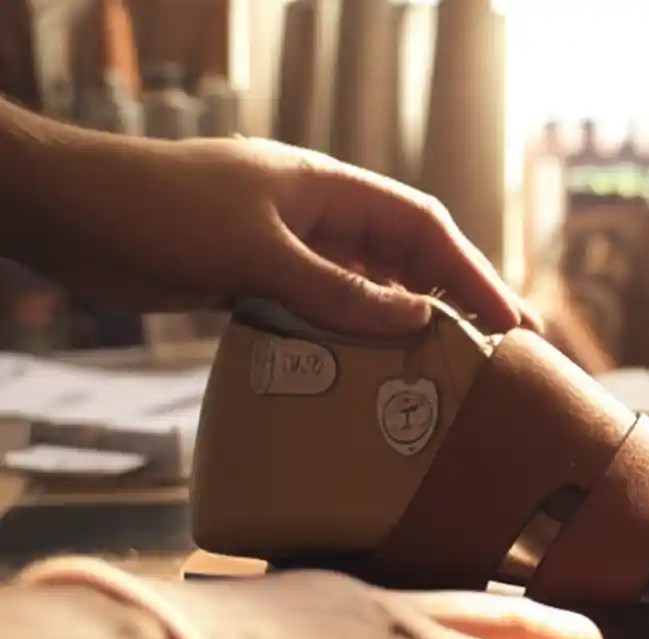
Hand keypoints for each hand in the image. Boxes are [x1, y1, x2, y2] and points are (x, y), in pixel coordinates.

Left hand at [3, 115, 537, 334]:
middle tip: (497, 350)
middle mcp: (317, 215)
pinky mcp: (255, 279)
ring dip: (402, 322)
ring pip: (365, 286)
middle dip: (451, 299)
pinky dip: (349, 337)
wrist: (70, 214)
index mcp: (327, 188)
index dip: (470, 272)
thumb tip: (414, 319)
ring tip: (444, 367)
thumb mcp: (256, 253)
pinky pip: (321, 309)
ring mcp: (286, 247)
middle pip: (403, 257)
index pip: (421, 228)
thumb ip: (336, 290)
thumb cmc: (160, 211)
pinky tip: (366, 370)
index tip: (508, 319)